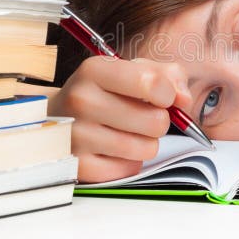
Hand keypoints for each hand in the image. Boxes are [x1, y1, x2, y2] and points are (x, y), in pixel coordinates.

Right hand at [49, 56, 191, 182]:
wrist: (54, 118)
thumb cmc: (103, 91)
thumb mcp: (131, 70)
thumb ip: (167, 76)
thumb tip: (183, 99)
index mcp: (95, 70)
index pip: (152, 83)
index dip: (168, 93)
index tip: (162, 96)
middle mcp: (81, 100)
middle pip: (156, 121)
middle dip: (158, 120)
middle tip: (140, 116)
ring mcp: (77, 136)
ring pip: (147, 148)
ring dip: (146, 142)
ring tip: (126, 132)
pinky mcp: (79, 166)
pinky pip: (130, 169)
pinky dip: (129, 161)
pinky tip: (113, 149)